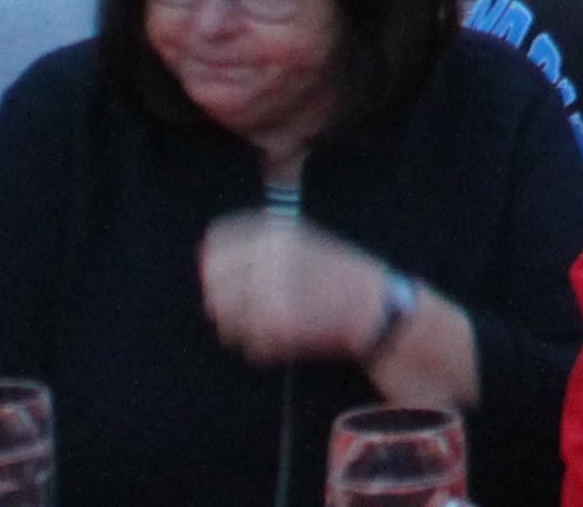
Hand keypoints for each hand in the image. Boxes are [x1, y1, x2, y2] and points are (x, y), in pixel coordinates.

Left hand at [198, 213, 394, 364]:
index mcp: (275, 232)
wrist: (378, 306)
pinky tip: (287, 340)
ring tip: (269, 327)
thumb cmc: (340, 274)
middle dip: (224, 301)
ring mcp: (273, 288)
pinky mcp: (279, 323)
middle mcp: (269, 255)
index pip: (215, 244)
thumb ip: (257, 242)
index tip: (229, 279)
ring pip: (224, 319)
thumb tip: (204, 251)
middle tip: (250, 312)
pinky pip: (250, 345)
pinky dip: (265, 349)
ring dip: (240, 329)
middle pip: (213, 283)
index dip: (215, 263)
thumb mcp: (302, 240)